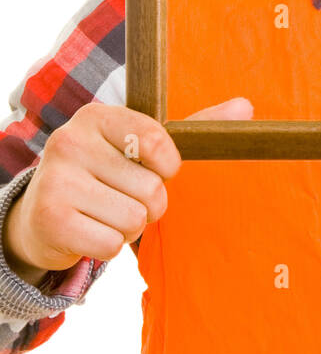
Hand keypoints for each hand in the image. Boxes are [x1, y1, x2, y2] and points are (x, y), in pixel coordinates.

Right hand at [2, 97, 253, 280]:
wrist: (41, 215)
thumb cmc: (106, 174)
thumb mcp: (142, 145)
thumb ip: (193, 127)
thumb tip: (245, 107)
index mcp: (98, 116)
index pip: (159, 141)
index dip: (168, 166)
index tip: (156, 169)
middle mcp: (71, 141)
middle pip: (152, 188)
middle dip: (148, 203)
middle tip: (121, 197)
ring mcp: (56, 180)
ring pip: (134, 218)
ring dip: (127, 226)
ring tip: (103, 213)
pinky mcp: (51, 219)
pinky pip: (111, 244)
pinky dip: (107, 246)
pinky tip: (88, 230)